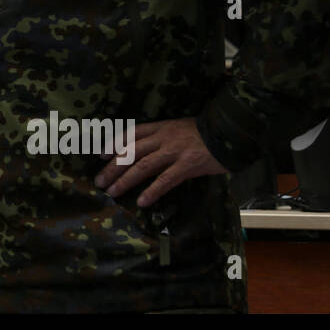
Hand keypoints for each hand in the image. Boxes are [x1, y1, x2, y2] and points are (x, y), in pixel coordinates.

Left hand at [93, 117, 227, 207]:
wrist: (230, 132)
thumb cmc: (205, 132)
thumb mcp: (179, 128)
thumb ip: (162, 138)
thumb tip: (144, 152)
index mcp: (161, 127)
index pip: (131, 134)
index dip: (114, 144)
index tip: (101, 155)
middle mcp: (163, 138)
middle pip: (131, 152)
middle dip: (113, 167)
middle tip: (99, 181)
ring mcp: (175, 152)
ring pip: (143, 166)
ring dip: (125, 180)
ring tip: (112, 192)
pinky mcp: (188, 166)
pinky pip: (166, 180)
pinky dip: (152, 191)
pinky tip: (142, 202)